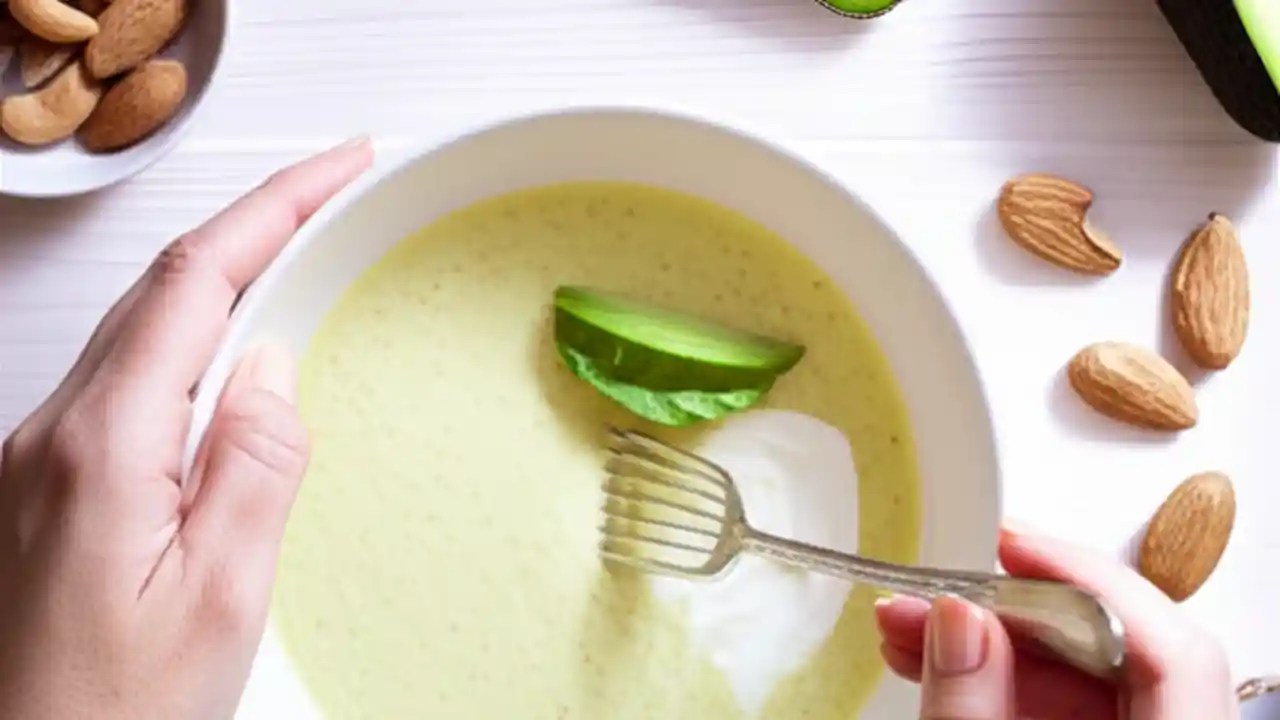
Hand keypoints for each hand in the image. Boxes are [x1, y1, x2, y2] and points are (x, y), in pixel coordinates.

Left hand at [0, 139, 371, 719]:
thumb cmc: (112, 713)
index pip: (196, 283)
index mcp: (100, 447)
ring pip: (143, 333)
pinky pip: (127, 384)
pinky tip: (231, 359)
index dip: (274, 208)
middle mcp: (53, 435)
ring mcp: (38, 457)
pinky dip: (191, 344)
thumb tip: (273, 365)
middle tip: (337, 193)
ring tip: (301, 258)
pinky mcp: (44, 485)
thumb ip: (252, 468)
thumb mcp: (218, 599)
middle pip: (164, 290)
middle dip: (256, 226)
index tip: (342, 166)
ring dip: (225, 282)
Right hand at [875, 525, 1238, 719]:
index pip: (1173, 653)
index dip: (1092, 585)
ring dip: (988, 641)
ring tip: (903, 625)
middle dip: (1016, 610)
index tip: (1011, 548)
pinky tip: (928, 659)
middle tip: (938, 588)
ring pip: (1083, 674)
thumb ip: (969, 713)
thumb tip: (957, 618)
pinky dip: (993, 678)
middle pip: (1122, 651)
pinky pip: (1058, 703)